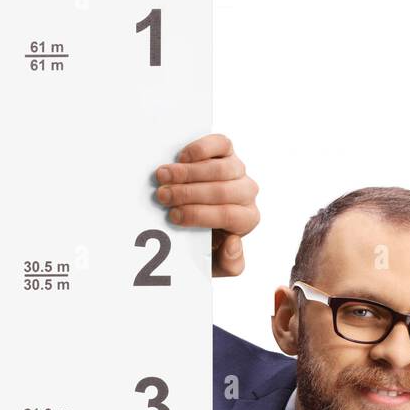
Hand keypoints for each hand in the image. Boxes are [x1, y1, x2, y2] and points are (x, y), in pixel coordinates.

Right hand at [153, 133, 259, 276]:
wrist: (196, 220)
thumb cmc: (205, 243)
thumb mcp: (216, 263)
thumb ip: (229, 265)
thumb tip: (234, 243)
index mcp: (247, 220)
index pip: (228, 216)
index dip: (199, 214)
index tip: (173, 217)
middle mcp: (247, 194)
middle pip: (222, 190)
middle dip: (188, 193)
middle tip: (162, 196)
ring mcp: (238, 170)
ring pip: (220, 168)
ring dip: (188, 172)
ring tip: (162, 177)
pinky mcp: (228, 151)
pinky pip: (221, 144)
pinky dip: (202, 148)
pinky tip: (182, 156)